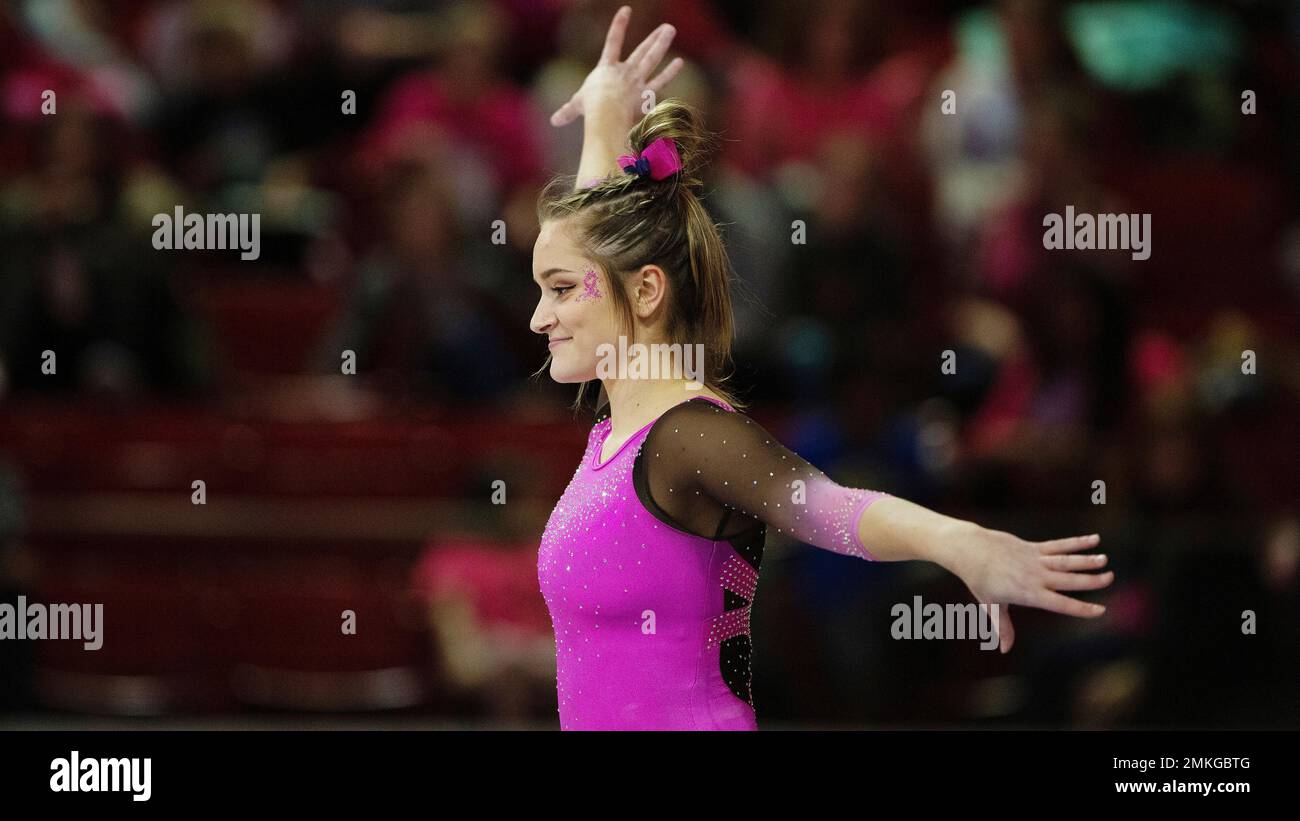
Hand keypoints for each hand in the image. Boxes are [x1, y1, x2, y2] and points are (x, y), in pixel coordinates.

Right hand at [549, 5, 684, 128]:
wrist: (605, 112)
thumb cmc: (589, 107)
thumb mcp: (577, 106)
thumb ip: (568, 111)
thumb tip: (554, 121)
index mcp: (606, 68)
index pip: (612, 42)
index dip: (619, 25)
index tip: (626, 10)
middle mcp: (625, 71)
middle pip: (642, 51)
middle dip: (654, 38)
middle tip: (667, 27)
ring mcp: (637, 80)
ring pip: (652, 58)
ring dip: (662, 43)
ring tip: (671, 29)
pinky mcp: (647, 94)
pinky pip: (661, 80)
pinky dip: (670, 72)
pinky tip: (679, 62)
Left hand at [953, 528, 1112, 653]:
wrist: (970, 550)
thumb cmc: (980, 580)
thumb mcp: (991, 606)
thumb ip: (1002, 627)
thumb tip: (1004, 650)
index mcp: (1028, 594)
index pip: (1060, 603)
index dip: (1081, 608)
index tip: (1101, 610)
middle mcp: (1035, 576)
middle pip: (1068, 580)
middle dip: (1090, 580)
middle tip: (1111, 579)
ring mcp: (1035, 560)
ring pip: (1066, 561)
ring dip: (1087, 560)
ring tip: (1105, 560)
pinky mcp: (1034, 547)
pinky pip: (1059, 545)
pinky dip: (1077, 543)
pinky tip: (1094, 540)